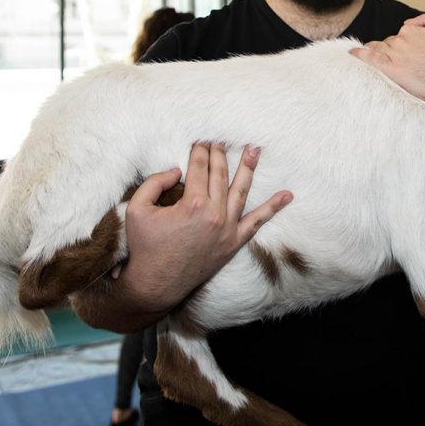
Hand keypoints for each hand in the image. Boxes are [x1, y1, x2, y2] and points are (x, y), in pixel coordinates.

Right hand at [117, 142, 292, 314]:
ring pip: (242, 191)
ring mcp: (228, 229)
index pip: (198, 168)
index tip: (200, 141)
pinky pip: (257, 222)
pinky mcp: (234, 243)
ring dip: (249, 168)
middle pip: (220, 175)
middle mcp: (215, 214)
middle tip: (220, 141)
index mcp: (192, 204)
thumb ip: (154, 183)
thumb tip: (176, 170)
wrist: (157, 285)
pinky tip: (287, 195)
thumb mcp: (137, 210)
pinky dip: (273, 208)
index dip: (198, 151)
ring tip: (254, 150)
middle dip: (219, 154)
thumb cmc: (145, 247)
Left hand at [349, 13, 424, 109]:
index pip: (399, 36)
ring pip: (378, 50)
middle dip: (391, 52)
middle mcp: (402, 39)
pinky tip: (351, 54)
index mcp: (412, 30)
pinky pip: (369, 58)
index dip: (403, 47)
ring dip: (376, 54)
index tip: (408, 56)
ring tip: (373, 61)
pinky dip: (358, 55)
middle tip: (401, 65)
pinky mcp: (392, 70)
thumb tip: (409, 22)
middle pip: (388, 43)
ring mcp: (395, 54)